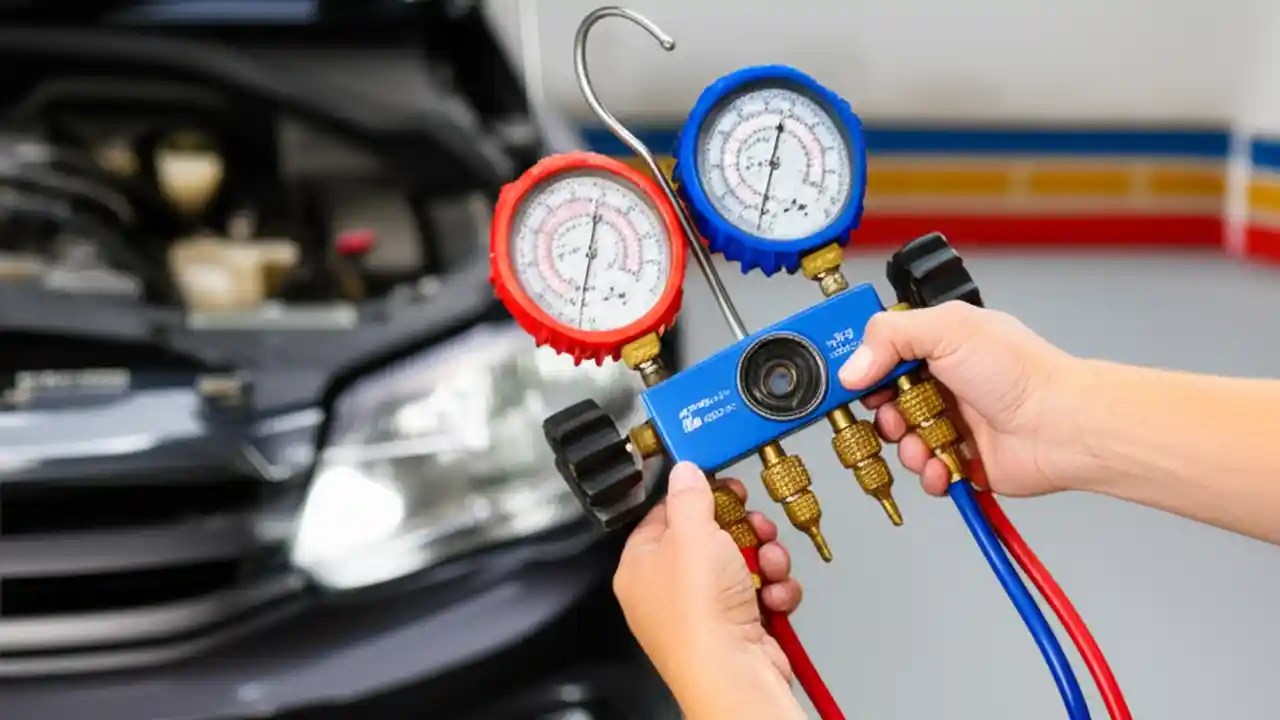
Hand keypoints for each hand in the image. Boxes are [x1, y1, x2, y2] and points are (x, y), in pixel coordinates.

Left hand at [613, 462, 805, 719]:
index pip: (664, 516)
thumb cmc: (699, 611)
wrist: (734, 672)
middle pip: (709, 538)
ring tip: (770, 563)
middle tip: (754, 524)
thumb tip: (684, 471)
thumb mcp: (692, 533)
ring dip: (766, 557)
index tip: (723, 485)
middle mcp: (668, 590)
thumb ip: (689, 495)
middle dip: (743, 529)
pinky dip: (775, 590)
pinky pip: (762, 593)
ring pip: (742, 563)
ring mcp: (704, 610)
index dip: (697, 496)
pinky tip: (775, 595)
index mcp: (641, 566)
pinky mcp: (738, 626)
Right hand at [839, 301, 1090, 496]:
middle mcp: (941, 380)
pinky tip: (940, 463)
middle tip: (891, 414)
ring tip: (923, 442)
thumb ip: (890, 336)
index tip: (848, 379)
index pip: (880, 348)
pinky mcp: (960, 458)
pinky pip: (924, 471)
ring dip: (904, 445)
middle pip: (881, 398)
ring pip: (899, 438)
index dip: (860, 363)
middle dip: (879, 412)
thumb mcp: (949, 329)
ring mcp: (950, 420)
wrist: (1061, 426)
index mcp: (937, 342)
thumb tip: (852, 366)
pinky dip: (927, 472)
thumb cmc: (1022, 372)